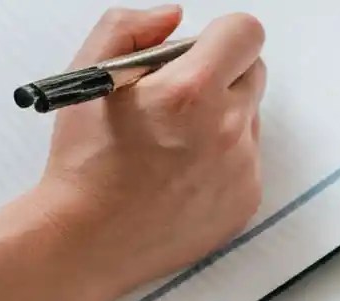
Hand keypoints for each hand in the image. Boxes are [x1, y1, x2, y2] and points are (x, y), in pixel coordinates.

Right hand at [0, 6, 266, 300]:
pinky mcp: (248, 200)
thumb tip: (173, 17)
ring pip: (250, 120)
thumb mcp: (92, 76)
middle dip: (222, 74)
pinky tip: (183, 173)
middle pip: (254, 74)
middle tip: (180, 96)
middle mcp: (227, 130)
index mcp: (192, 92)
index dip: (224, 36)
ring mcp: (243, 169)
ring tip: (174, 143)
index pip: (246, 34)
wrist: (89, 238)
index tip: (207, 49)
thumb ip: (131, 28)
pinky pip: (249, 162)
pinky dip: (224, 160)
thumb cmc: (85, 162)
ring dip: (223, 119)